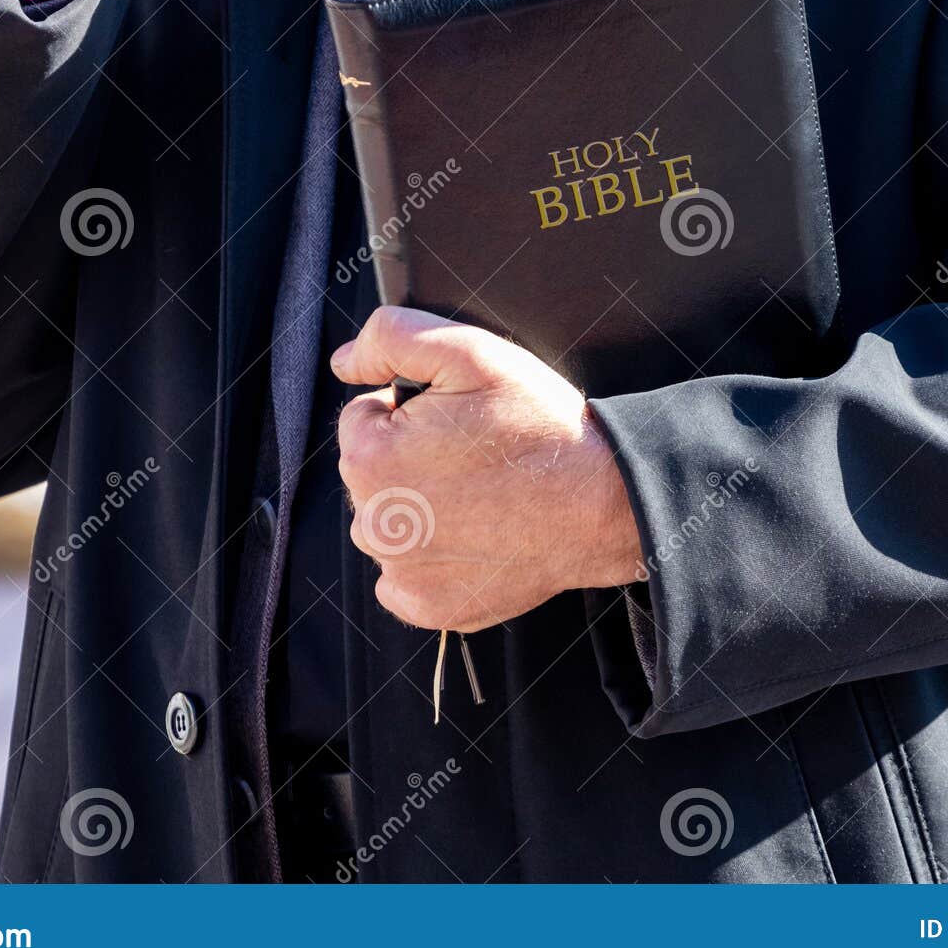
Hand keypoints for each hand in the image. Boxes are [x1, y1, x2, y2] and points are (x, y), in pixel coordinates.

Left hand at [331, 307, 644, 632]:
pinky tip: (478, 537)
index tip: (458, 421)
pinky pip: (406, 575)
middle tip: (476, 457)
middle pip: (372, 473)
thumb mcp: (471, 353)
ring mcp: (400, 574)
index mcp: (369, 459)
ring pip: (390, 523)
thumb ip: (392, 338)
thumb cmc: (540, 426)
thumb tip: (343, 362)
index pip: (364, 418)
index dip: (411, 410)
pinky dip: (433, 559)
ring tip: (483, 496)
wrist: (604, 502)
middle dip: (411, 458)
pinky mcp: (428, 608)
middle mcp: (373, 525)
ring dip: (419, 508)